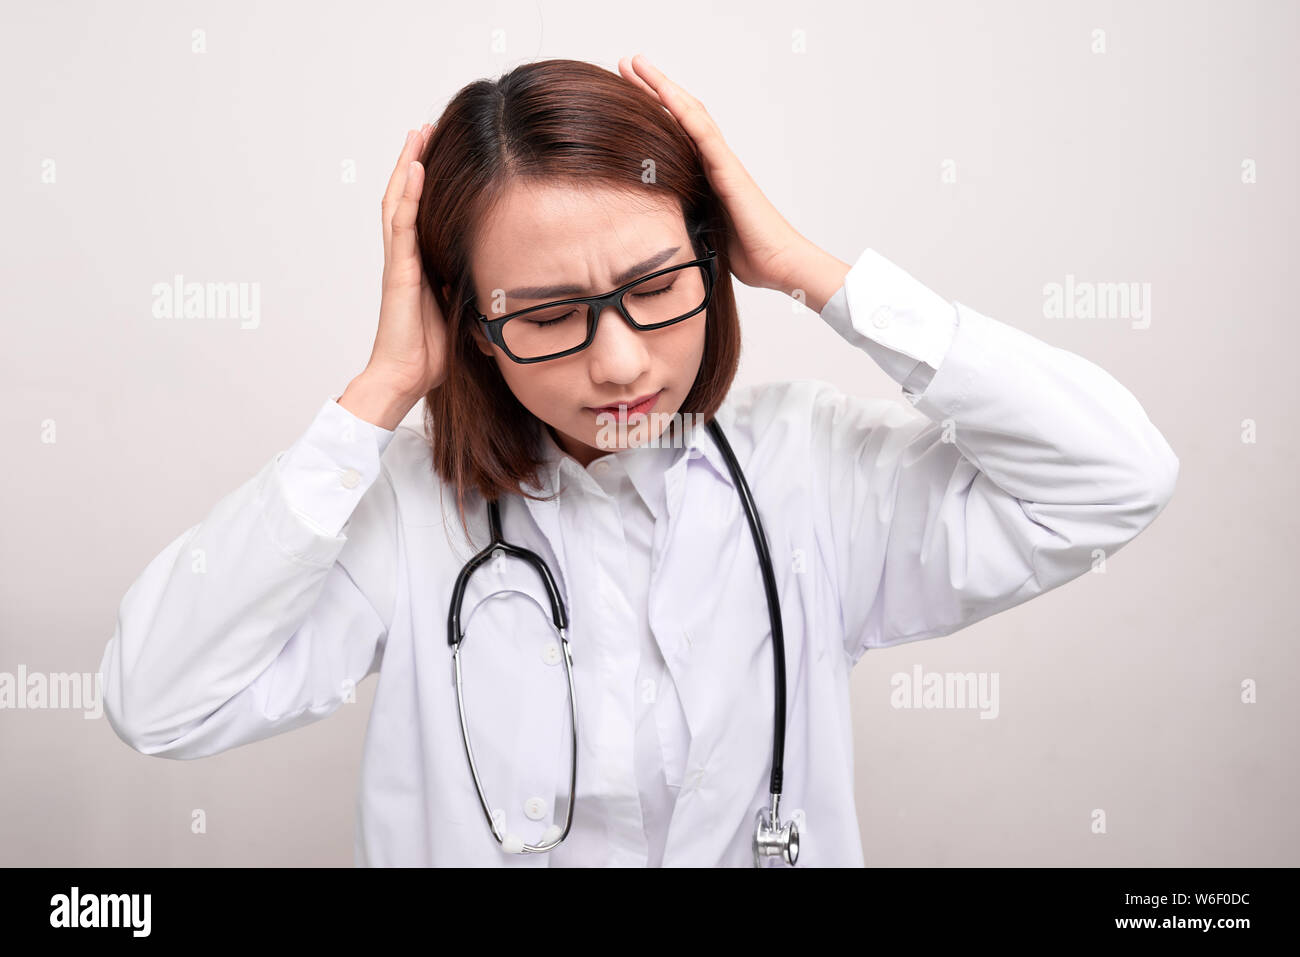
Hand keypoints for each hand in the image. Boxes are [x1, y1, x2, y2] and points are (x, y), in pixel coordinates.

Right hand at [368, 123, 446, 400]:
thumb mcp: (461, 308)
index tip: (440, 152)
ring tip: (417, 134)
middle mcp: (405, 256)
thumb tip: (497, 268)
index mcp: (419, 263)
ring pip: (398, 200)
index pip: (420, 211)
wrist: (405, 377)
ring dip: (407, 165)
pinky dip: (407, 194)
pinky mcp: (399, 271)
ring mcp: (399, 261)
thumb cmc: (431, 352)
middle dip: (414, 161)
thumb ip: (468, 284)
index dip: (427, 181)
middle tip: (425, 128)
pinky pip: (402, 225)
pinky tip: (415, 169)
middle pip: (404, 196)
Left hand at [617, 54, 812, 293]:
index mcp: (708, 175)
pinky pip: (702, 133)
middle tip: (626, 64)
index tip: (626, 94)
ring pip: (689, 112)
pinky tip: (663, 91)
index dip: (653, 110)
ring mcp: (723, 162)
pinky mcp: (728, 170)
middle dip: (652, 88)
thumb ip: (682, 220)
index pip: (677, 132)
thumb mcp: (700, 234)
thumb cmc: (747, 255)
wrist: (778, 264)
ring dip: (662, 86)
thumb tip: (653, 227)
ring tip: (636, 63)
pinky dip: (682, 110)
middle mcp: (715, 161)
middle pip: (681, 112)